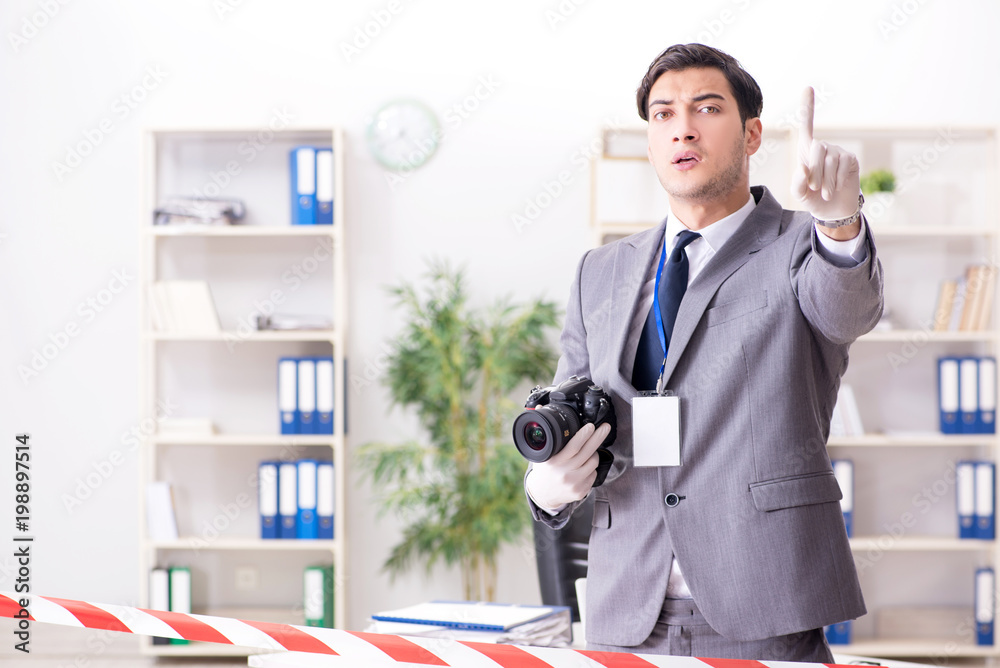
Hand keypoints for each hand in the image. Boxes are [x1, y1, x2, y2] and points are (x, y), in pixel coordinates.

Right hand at [526, 422, 610, 510]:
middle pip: (587, 452)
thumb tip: (539, 408)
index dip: (584, 435)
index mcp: (554, 462)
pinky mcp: (581, 491)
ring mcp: (573, 483)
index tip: (591, 426)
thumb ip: (545, 431)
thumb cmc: (545, 469)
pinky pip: (593, 474)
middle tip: (605, 427)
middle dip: (598, 437)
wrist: (543, 494)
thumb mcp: (541, 453)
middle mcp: (564, 473)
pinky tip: (584, 466)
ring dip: (593, 453)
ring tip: (587, 451)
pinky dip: (591, 468)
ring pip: (593, 462)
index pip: (573, 447)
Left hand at [792, 86, 860, 221]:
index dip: (808, 107)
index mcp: (806, 152)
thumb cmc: (813, 198)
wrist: (833, 210)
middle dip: (814, 172)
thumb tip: (804, 168)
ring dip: (825, 181)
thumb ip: (797, 182)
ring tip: (825, 193)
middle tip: (815, 189)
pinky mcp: (850, 160)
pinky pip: (842, 166)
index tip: (808, 87)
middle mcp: (823, 148)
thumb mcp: (800, 193)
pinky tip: (837, 188)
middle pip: (816, 149)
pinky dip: (837, 180)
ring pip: (829, 161)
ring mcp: (838, 152)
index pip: (807, 127)